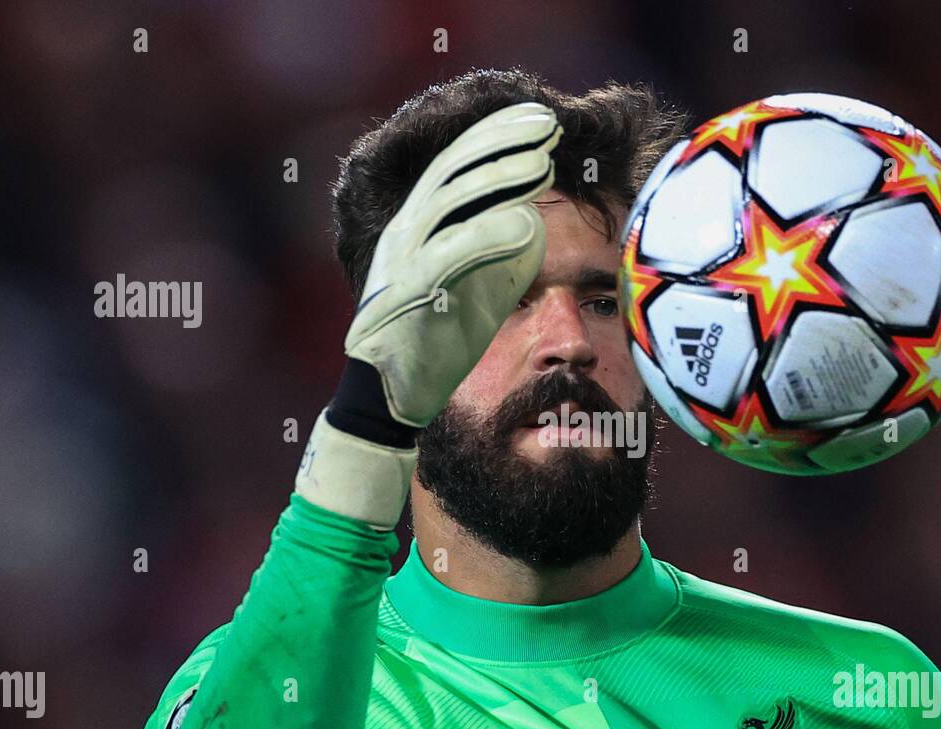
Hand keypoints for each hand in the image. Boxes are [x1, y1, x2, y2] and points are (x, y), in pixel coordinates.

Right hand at [296, 102, 561, 526]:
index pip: (456, 163)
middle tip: (547, 125)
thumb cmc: (439, 339)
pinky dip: (488, 234)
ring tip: (542, 161)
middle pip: (453, 168)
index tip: (541, 120)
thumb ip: (503, 253)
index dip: (497, 135)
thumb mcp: (479, 287)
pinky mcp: (408, 292)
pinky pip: (449, 252)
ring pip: (449, 200)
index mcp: (420, 224)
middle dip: (500, 141)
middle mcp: (406, 231)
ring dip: (498, 177)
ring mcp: (402, 259)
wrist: (393, 395)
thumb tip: (535, 220)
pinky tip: (525, 222)